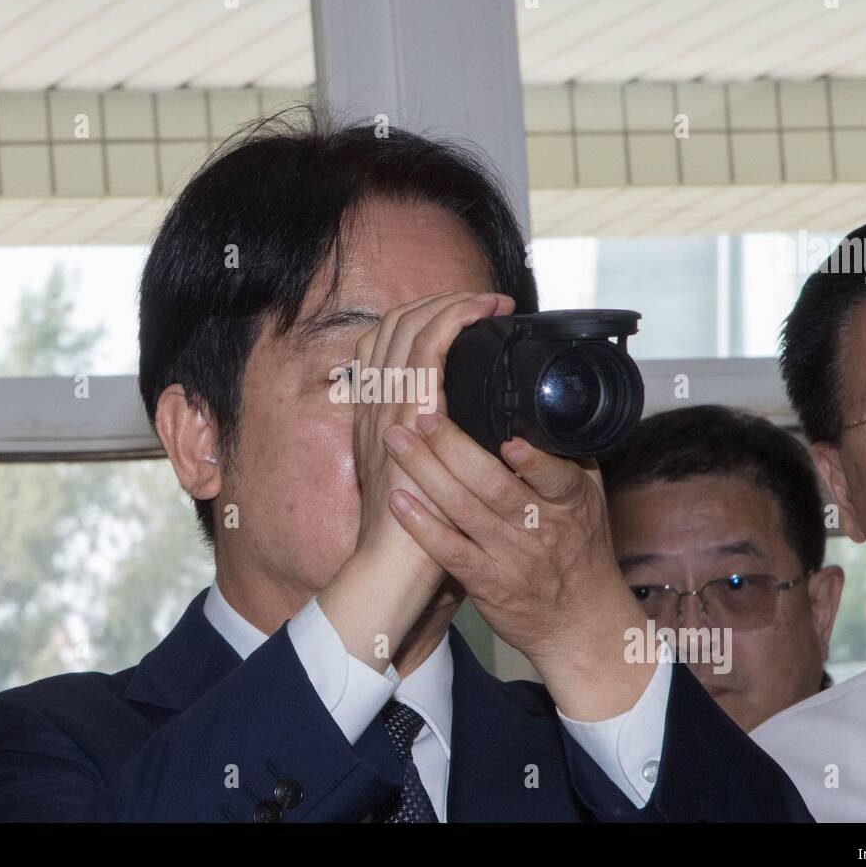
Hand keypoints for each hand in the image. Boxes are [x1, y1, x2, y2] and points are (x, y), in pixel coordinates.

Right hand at [350, 290, 513, 568]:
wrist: (394, 564)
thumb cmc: (416, 532)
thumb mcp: (422, 480)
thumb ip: (437, 452)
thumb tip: (470, 438)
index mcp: (376, 416)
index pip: (384, 343)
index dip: (420, 318)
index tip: (461, 317)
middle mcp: (376, 403)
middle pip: (395, 324)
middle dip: (440, 301)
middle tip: (483, 303)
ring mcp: (387, 407)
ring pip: (409, 326)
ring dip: (453, 303)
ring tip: (489, 302)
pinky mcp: (407, 415)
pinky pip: (427, 349)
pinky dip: (454, 320)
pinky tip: (482, 314)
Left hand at [383, 414, 654, 719]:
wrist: (581, 625)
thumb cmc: (582, 555)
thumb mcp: (590, 504)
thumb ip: (566, 462)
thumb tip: (542, 414)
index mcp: (570, 503)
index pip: (557, 478)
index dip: (534, 460)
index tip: (508, 439)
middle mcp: (541, 528)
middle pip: (494, 486)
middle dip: (453, 447)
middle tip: (422, 417)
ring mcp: (511, 557)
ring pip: (464, 511)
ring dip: (426, 473)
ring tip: (397, 442)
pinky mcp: (486, 582)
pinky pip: (449, 550)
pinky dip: (422, 525)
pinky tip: (398, 501)